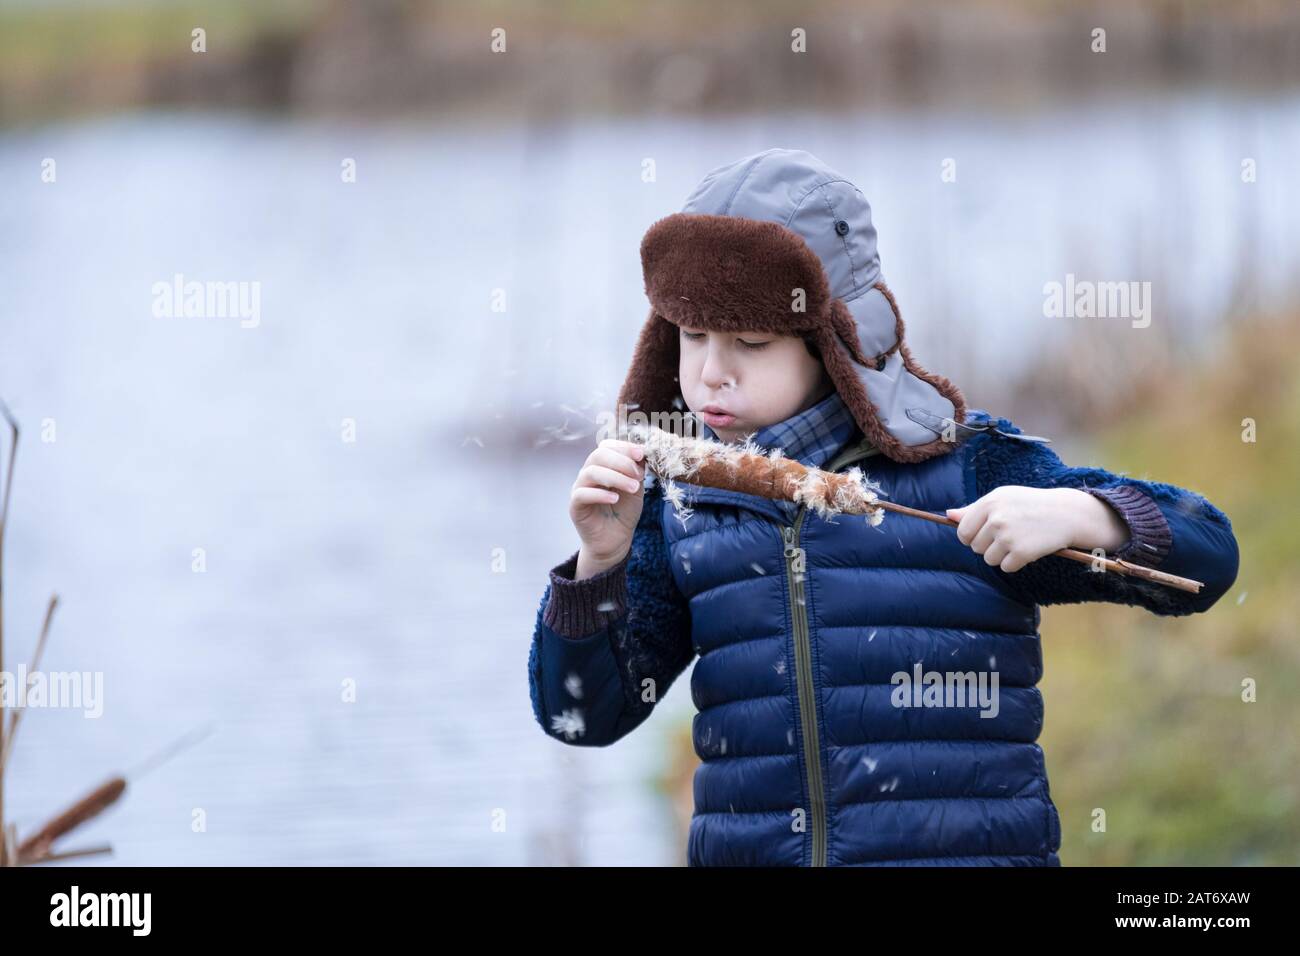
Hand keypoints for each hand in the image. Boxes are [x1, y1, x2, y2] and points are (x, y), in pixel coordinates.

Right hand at [569, 438, 646, 576]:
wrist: (615, 540)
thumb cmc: (624, 511)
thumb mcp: (636, 488)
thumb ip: (637, 470)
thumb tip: (642, 453)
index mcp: (602, 465)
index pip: (606, 446)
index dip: (623, 447)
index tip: (641, 454)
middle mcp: (588, 473)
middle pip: (598, 455)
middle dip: (622, 462)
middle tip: (639, 475)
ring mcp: (579, 488)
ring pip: (591, 472)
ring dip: (616, 477)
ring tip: (634, 488)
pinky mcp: (575, 506)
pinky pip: (582, 494)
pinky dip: (600, 494)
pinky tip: (615, 499)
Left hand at [945, 486, 1125, 572]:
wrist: (1066, 513)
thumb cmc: (1030, 505)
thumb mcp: (1002, 498)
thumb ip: (974, 509)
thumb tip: (948, 515)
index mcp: (989, 503)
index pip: (962, 531)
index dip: (970, 538)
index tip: (982, 536)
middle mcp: (996, 519)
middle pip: (975, 547)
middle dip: (988, 546)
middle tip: (1008, 536)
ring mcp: (1008, 536)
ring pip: (989, 559)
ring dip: (1001, 556)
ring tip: (1019, 541)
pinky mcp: (1021, 553)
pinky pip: (1005, 567)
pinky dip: (1015, 563)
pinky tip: (1028, 549)